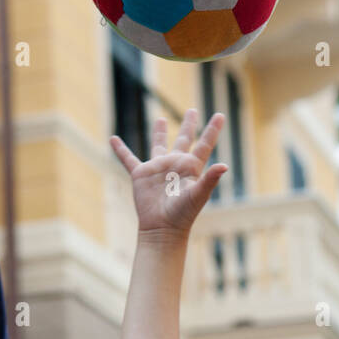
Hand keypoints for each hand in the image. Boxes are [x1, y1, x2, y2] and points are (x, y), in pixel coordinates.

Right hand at [111, 109, 227, 237]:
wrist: (162, 229)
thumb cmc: (182, 214)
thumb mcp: (198, 195)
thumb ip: (210, 179)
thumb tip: (225, 165)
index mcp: (191, 168)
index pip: (204, 144)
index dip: (212, 130)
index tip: (220, 115)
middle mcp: (175, 165)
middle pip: (184, 139)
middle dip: (188, 125)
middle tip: (193, 110)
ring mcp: (158, 169)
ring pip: (159, 145)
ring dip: (159, 132)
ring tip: (161, 119)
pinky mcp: (141, 175)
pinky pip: (128, 159)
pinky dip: (120, 150)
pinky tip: (113, 139)